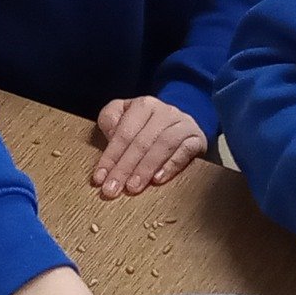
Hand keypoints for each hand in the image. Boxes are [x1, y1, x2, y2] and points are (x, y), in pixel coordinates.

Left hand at [92, 96, 206, 199]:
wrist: (180, 122)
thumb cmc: (146, 125)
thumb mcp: (124, 115)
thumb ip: (110, 121)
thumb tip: (110, 137)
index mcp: (143, 105)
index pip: (124, 133)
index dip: (110, 157)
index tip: (99, 179)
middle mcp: (164, 112)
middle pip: (141, 142)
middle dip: (124, 168)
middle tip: (112, 189)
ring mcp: (182, 124)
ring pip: (163, 146)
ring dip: (145, 169)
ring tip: (132, 187)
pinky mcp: (196, 139)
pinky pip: (184, 152)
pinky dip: (171, 166)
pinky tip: (158, 179)